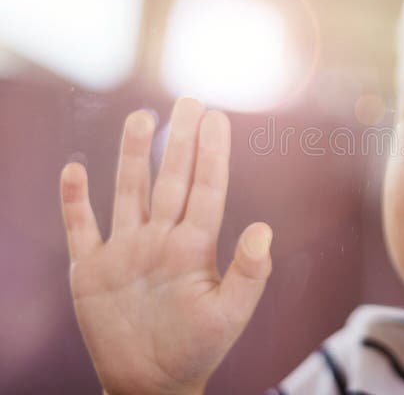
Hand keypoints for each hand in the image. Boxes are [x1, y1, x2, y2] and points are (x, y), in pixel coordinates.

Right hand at [59, 97, 273, 394]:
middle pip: (170, 179)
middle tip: (189, 101)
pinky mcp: (92, 271)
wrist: (152, 383)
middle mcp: (160, 239)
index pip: (206, 188)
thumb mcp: (229, 313)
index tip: (217, 118)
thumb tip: (265, 228)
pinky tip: (74, 170)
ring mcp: (126, 251)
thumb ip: (249, 272)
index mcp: (194, 246)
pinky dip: (74, 202)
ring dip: (132, 156)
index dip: (212, 153)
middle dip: (179, 140)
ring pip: (129, 192)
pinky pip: (81, 228)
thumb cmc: (197, 349)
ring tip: (142, 118)